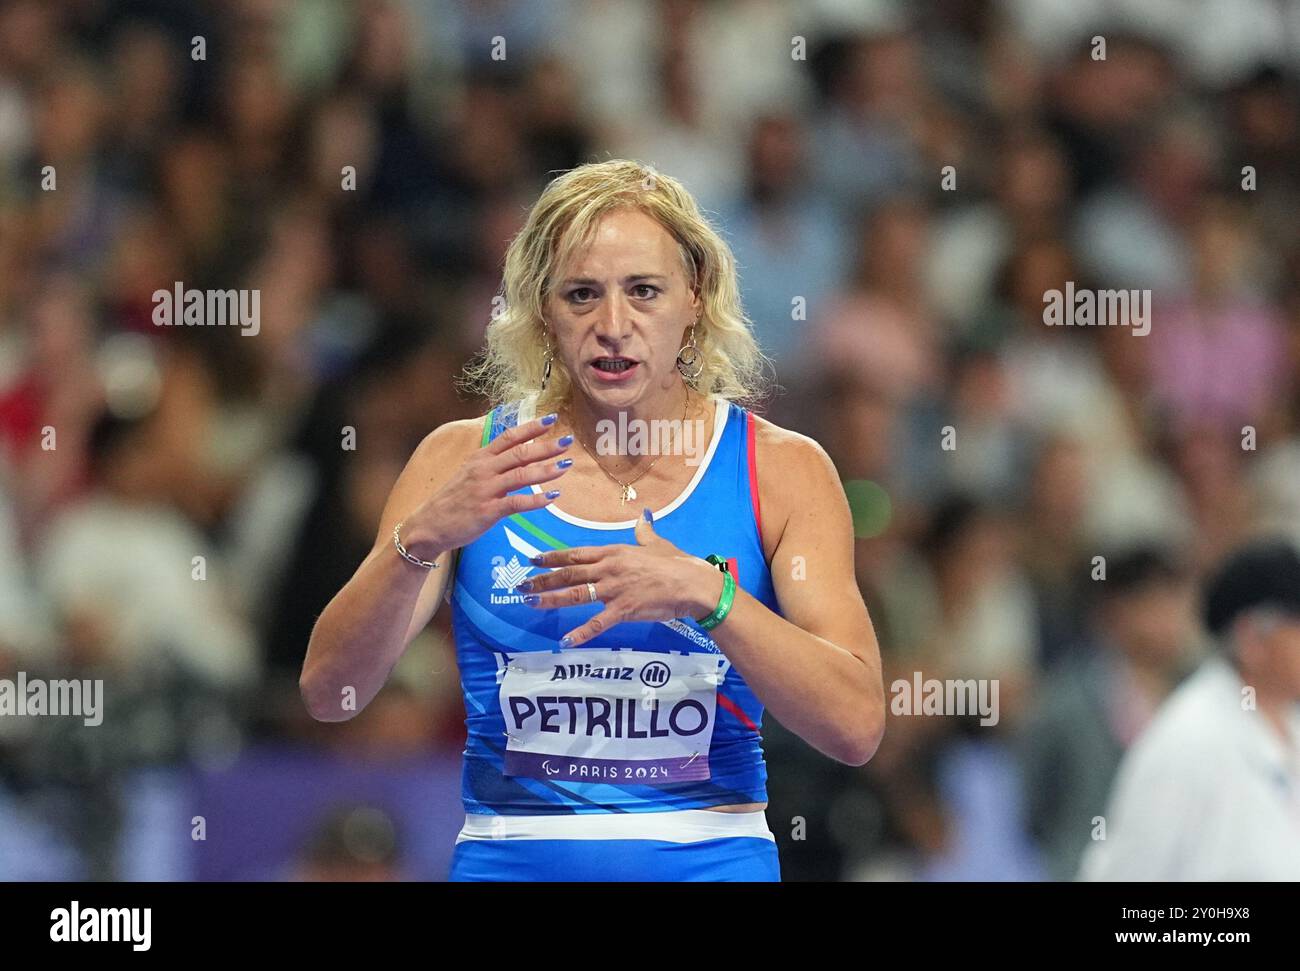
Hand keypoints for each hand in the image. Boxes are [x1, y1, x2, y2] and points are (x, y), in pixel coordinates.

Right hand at [401, 414, 572, 558]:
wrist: (428, 526)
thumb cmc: (451, 501)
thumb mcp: (468, 474)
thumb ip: (490, 464)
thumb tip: (514, 454)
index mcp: (479, 458)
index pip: (508, 437)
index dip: (531, 427)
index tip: (551, 419)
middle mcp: (483, 470)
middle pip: (519, 453)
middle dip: (546, 446)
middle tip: (568, 440)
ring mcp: (485, 490)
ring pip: (521, 475)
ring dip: (546, 469)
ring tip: (566, 465)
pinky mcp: (487, 511)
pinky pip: (517, 503)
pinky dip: (537, 500)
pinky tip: (553, 497)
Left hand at [518, 510, 724, 646]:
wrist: (692, 584)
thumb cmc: (676, 563)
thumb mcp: (657, 543)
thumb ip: (645, 531)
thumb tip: (644, 517)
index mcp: (614, 552)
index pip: (575, 554)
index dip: (552, 557)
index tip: (533, 559)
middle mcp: (609, 568)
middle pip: (568, 573)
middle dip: (542, 579)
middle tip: (521, 584)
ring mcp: (615, 589)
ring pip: (576, 593)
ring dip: (551, 599)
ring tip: (531, 602)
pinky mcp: (624, 609)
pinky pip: (598, 622)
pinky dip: (581, 633)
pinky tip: (565, 640)